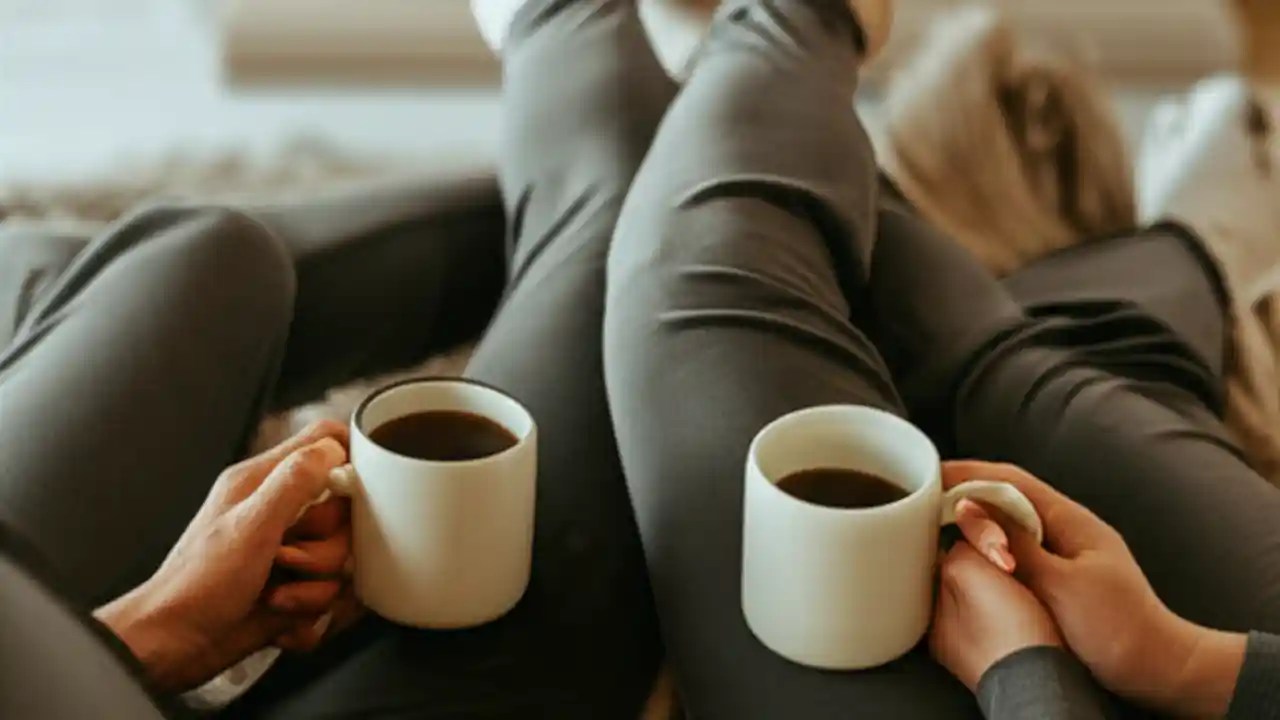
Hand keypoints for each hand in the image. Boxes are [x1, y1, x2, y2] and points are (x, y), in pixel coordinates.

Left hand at [96, 421, 356, 692]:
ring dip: (315, 588)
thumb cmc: (197, 583)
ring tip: (277, 595)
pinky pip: (329, 595)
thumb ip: (293, 482)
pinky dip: (308, 612)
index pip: (324, 442)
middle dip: (326, 548)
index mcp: (264, 481)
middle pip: (343, 513)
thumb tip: (331, 448)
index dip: (348, 462)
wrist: (174, 646)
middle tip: (287, 559)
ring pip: (341, 559)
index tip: (347, 495)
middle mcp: (280, 511)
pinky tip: (276, 615)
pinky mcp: (294, 587)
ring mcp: (289, 551)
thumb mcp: (249, 525)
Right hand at [944, 461, 1246, 717]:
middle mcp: (1063, 529)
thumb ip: (1016, 544)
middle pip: (1004, 497)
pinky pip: (1011, 550)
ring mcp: (1059, 553)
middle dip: (963, 492)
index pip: (1009, 479)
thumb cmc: (1119, 627)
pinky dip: (984, 547)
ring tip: (931, 523)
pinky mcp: (1054, 578)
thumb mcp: (1062, 583)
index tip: (929, 474)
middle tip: (920, 500)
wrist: (1158, 667)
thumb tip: (972, 508)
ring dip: (972, 519)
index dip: (967, 472)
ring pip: (1006, 523)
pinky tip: (964, 557)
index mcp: (1069, 520)